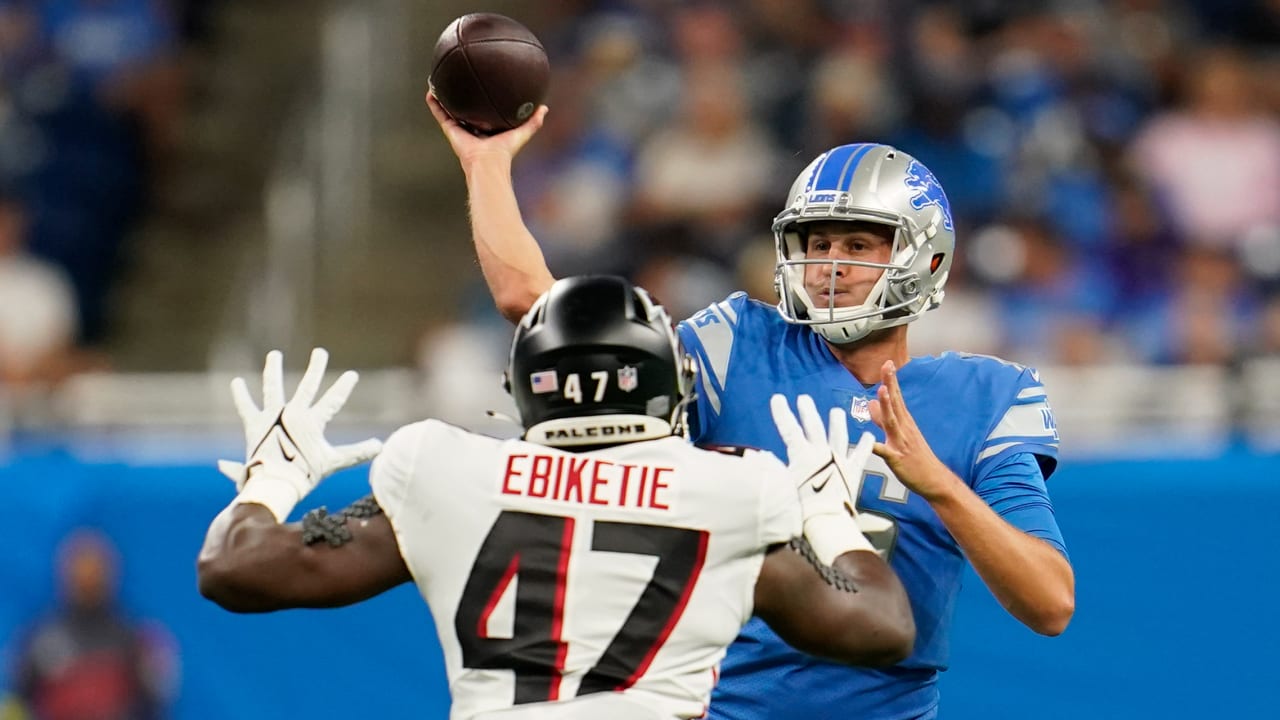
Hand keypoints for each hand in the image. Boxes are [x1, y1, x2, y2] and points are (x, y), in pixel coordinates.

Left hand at [218, 348, 381, 495]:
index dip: (343, 387)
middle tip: (320, 352)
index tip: (352, 375)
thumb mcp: (333, 462)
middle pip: (307, 386)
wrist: (274, 483)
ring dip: (273, 370)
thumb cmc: (304, 475)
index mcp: (312, 422)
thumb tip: (381, 447)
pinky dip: (241, 395)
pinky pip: (246, 407)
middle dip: (315, 368)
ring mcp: (272, 417)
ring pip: (273, 388)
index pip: (333, 400)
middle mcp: (291, 414)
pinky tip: (236, 382)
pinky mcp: (255, 425)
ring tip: (274, 354)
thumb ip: (357, 453)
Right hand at [426, 91, 547, 167]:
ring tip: (439, 81)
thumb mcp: (522, 133)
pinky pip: (440, 114)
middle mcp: (472, 128)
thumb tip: (545, 108)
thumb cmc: (505, 152)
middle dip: (463, 97)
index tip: (482, 88)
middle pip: (465, 109)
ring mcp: (460, 129)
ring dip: (444, 97)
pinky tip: (431, 91)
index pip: (484, 112)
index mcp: (487, 128)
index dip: (482, 101)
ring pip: (450, 109)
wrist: (488, 162)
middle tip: (460, 80)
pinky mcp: (450, 130)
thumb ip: (534, 122)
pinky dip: (434, 104)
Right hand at [770, 394, 876, 563]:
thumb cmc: (801, 506)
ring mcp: (839, 461)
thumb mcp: (784, 485)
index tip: (777, 398)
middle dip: (807, 411)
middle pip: (814, 427)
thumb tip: (764, 463)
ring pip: (839, 436)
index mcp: (802, 455)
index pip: (789, 429)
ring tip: (837, 411)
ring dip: (837, 423)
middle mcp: (821, 453)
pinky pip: (861, 455)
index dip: (782, 413)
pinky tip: (869, 436)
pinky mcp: (852, 472)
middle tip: (804, 399)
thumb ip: (777, 471)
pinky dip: (865, 446)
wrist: (826, 520)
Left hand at [869, 360, 953, 500]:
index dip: (892, 380)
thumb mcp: (899, 434)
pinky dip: (877, 446)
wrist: (934, 479)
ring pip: (893, 422)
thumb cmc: (915, 457)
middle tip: (887, 366)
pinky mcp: (898, 459)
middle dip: (890, 384)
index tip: (888, 362)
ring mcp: (902, 443)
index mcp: (905, 422)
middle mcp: (904, 428)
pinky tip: (869, 442)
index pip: (897, 397)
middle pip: (896, 403)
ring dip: (888, 407)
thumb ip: (882, 419)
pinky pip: (886, 452)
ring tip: (882, 391)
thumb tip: (870, 403)